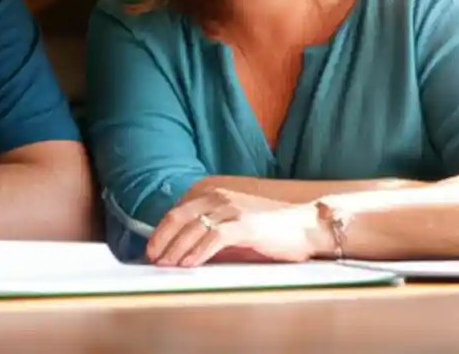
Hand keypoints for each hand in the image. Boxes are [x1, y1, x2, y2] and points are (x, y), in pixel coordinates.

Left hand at [145, 188, 329, 266]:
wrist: (306, 223)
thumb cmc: (270, 227)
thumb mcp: (233, 222)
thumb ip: (209, 228)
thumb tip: (182, 248)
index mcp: (212, 192)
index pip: (177, 211)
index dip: (161, 231)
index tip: (152, 250)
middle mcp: (218, 196)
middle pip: (178, 217)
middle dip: (161, 240)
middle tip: (152, 259)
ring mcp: (231, 208)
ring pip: (192, 228)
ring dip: (175, 250)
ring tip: (165, 266)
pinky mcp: (244, 224)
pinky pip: (213, 237)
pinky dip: (197, 252)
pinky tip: (189, 264)